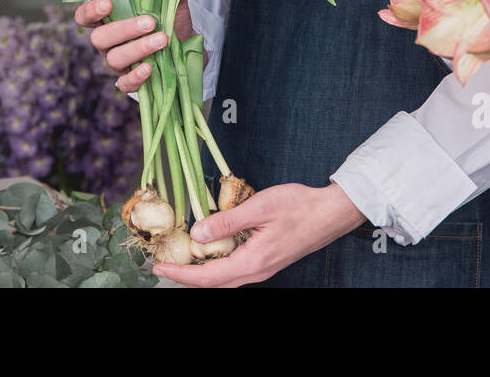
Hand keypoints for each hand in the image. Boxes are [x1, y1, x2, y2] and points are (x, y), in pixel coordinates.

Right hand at [74, 0, 194, 92]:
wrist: (187, 49)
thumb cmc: (171, 23)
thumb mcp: (174, 6)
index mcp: (110, 20)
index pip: (85, 16)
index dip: (90, 10)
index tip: (108, 3)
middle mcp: (109, 42)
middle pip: (99, 38)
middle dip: (124, 29)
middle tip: (150, 22)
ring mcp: (118, 63)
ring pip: (114, 59)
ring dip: (137, 49)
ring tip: (162, 40)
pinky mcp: (130, 80)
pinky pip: (124, 83)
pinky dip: (135, 77)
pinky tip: (149, 69)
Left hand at [151, 182, 366, 286]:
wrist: (331, 212)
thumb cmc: (300, 205)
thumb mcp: (260, 207)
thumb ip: (227, 221)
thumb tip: (196, 234)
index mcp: (253, 261)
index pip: (208, 277)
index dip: (180, 273)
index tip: (158, 266)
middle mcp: (257, 270)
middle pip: (213, 283)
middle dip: (185, 275)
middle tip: (162, 263)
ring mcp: (263, 267)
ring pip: (224, 278)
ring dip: (200, 272)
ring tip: (180, 258)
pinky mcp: (266, 260)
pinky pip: (235, 269)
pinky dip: (216, 264)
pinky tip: (209, 250)